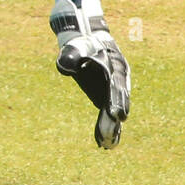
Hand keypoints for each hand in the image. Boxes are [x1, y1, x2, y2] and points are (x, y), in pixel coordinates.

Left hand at [50, 0, 129, 148]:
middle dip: (115, 118)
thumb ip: (70, 55)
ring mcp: (116, 88)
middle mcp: (120, 79)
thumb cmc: (82, 43)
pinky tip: (103, 142)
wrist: (89, 39)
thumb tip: (64, 66)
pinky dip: (108, 125)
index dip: (117, 101)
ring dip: (112, 126)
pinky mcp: (108, 93)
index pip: (117, 87)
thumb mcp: (76, 46)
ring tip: (108, 144)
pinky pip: (109, 110)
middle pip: (119, 101)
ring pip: (116, 109)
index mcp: (116, 67)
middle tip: (111, 135)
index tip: (117, 116)